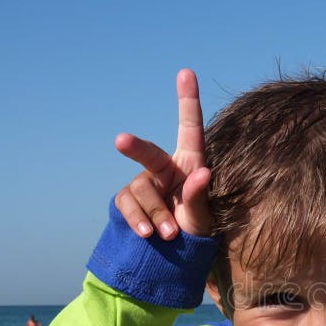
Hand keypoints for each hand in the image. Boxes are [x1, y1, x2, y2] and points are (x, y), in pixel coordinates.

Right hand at [114, 69, 211, 238]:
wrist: (176, 253)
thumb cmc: (197, 227)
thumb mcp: (204, 216)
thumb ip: (200, 196)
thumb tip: (202, 173)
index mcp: (190, 163)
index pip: (190, 128)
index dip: (188, 100)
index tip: (187, 72)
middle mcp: (165, 168)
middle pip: (149, 153)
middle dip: (135, 148)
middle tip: (121, 140)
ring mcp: (145, 182)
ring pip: (141, 189)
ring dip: (155, 213)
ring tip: (169, 233)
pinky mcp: (129, 200)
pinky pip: (126, 204)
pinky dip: (137, 219)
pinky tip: (147, 234)